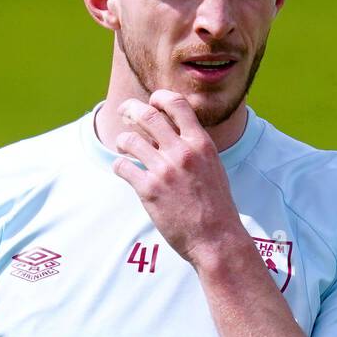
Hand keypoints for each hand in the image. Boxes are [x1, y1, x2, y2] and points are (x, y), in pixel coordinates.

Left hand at [111, 90, 247, 268]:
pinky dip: (119, 165)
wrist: (216, 239)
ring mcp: (164, 170)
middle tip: (124, 112)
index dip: (159, 97)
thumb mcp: (213, 168)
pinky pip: (123, 167)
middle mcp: (182, 152)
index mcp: (201, 144)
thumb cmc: (217, 207)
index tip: (151, 102)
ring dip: (122, 140)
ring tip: (123, 146)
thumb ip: (195, 149)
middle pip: (147, 115)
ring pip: (130, 139)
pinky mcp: (149, 190)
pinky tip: (123, 170)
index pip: (177, 103)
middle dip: (130, 109)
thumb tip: (175, 135)